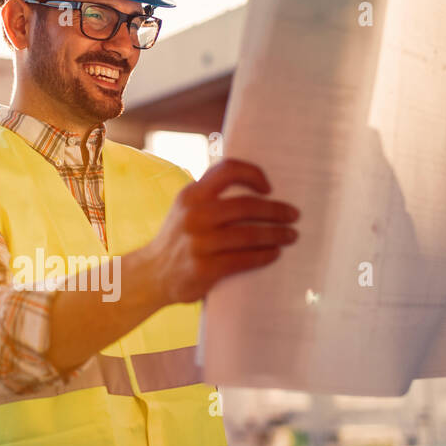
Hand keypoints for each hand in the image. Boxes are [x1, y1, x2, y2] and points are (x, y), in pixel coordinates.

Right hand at [144, 158, 299, 305]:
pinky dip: (265, 255)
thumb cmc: (179, 239)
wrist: (151, 275)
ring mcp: (198, 243)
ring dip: (277, 234)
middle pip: (246, 206)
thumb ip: (211, 195)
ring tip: (291, 235)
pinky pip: (244, 259)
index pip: (228, 170)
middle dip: (276, 211)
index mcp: (191, 195)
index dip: (253, 174)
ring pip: (250, 234)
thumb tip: (256, 186)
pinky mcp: (204, 268)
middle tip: (294, 215)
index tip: (269, 188)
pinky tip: (275, 253)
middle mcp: (194, 215)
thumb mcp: (187, 208)